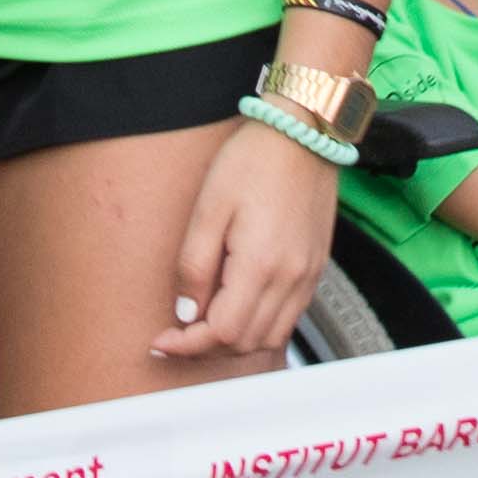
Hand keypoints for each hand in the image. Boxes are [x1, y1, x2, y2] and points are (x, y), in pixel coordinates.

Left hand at [156, 115, 342, 362]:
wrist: (303, 132)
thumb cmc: (253, 159)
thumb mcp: (208, 207)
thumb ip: (195, 266)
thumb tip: (187, 312)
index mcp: (260, 264)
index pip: (221, 333)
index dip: (187, 345)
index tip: (161, 341)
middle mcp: (290, 278)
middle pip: (245, 343)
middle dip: (206, 345)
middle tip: (177, 331)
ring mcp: (308, 275)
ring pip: (270, 338)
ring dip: (234, 341)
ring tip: (206, 321)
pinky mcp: (316, 267)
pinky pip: (289, 318)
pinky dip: (260, 326)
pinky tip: (239, 306)